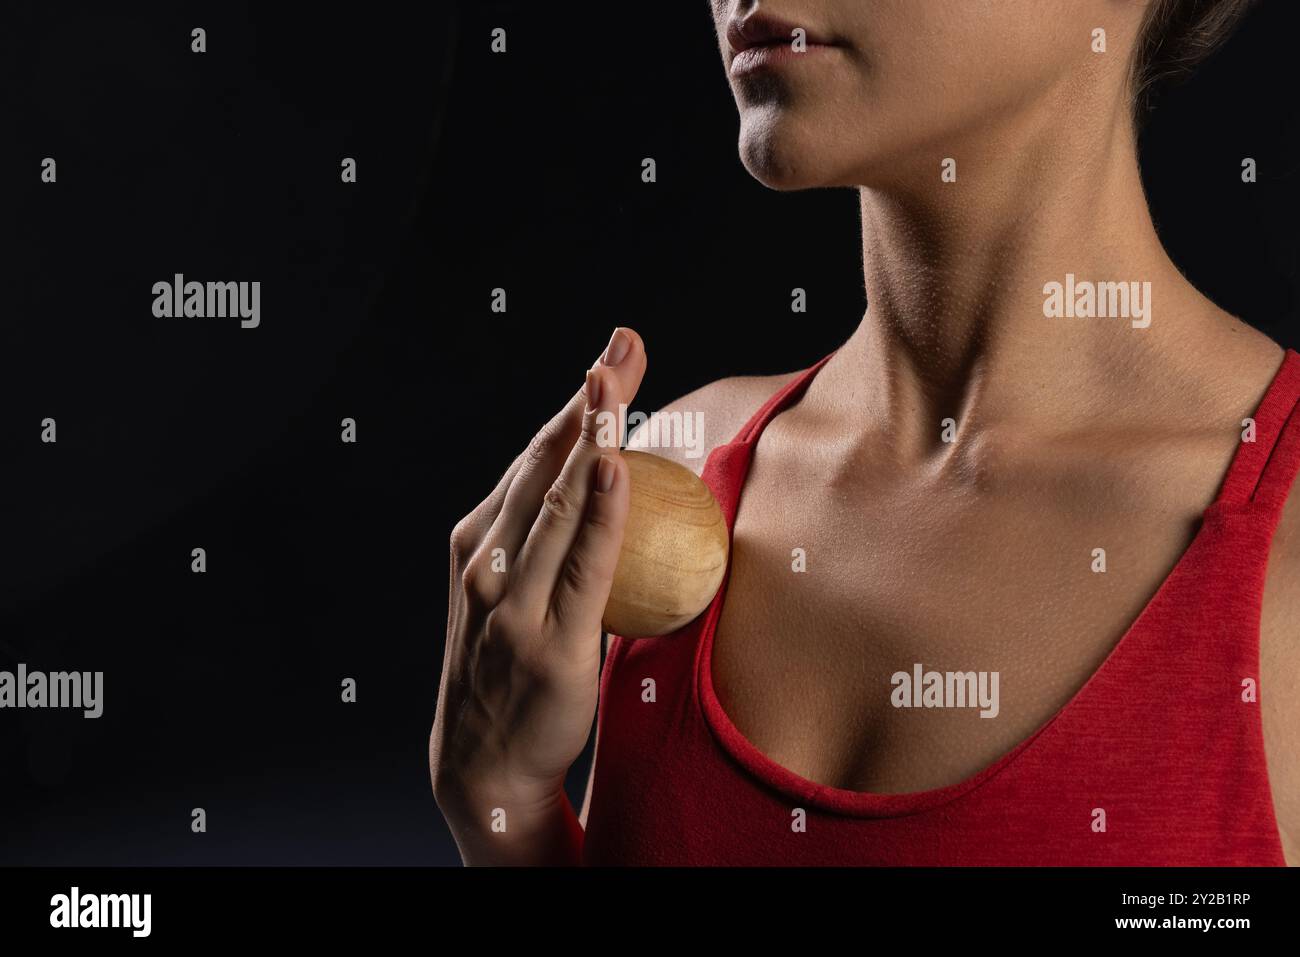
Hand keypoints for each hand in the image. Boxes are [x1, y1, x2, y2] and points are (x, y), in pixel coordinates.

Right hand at [430, 328, 645, 862]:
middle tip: (625, 342)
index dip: (576, 402)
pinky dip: (599, 510)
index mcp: (479, 538)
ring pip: (558, 500)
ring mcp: (511, 598)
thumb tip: (609, 492)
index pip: (536, 456)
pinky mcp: (546, 639)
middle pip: (546, 461)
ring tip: (618, 379)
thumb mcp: (514, 592)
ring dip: (592, 434)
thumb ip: (546, 543)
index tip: (614, 354)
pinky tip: (616, 465)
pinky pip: (582, 563)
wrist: (481, 764)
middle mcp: (487, 558)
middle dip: (588, 396)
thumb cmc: (510, 670)